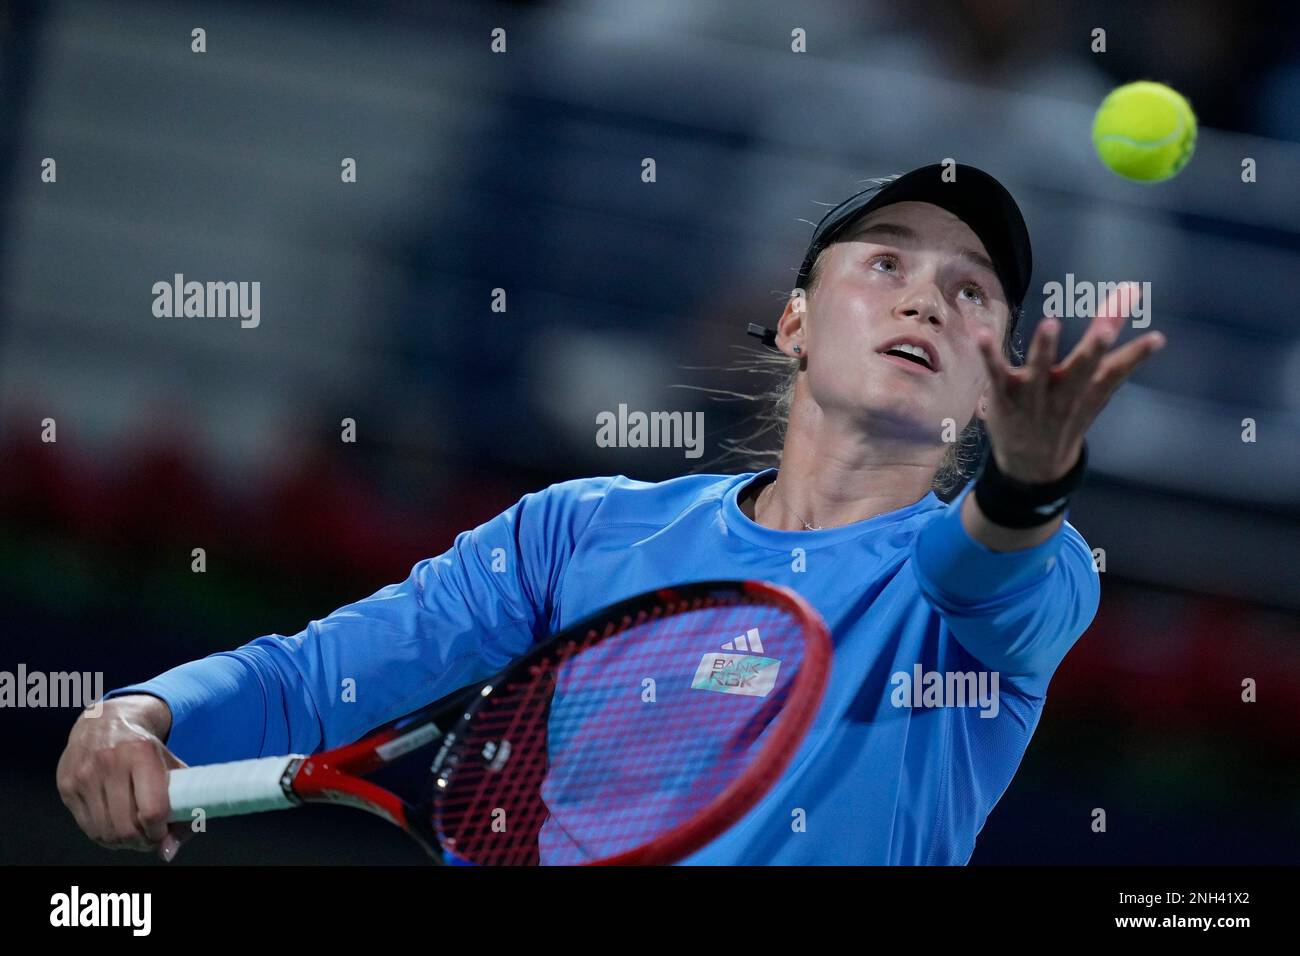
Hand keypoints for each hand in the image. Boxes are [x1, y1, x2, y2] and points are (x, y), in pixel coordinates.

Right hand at [56, 695, 194, 861]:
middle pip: (126, 827)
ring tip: (134, 834)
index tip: (164, 832)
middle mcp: (109, 762)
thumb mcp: (171, 766)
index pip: (152, 810)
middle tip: (150, 838)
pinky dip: (104, 836)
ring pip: (105, 832)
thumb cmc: (145, 748)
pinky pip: (87, 828)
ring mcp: (84, 774)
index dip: (160, 831)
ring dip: (123, 842)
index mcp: (141, 753)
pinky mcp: (67, 785)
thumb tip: (169, 851)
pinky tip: (115, 827)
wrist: (106, 721)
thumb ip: (182, 805)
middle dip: (142, 841)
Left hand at [974, 282, 1165, 483]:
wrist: (1033, 466)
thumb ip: (1122, 363)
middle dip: (1094, 349)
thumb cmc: (1069, 418)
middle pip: (1081, 370)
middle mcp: (1063, 393)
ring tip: (1051, 323)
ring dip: (1044, 349)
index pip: (1113, 367)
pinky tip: (983, 334)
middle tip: (1106, 329)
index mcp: (1088, 390)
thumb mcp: (1096, 393)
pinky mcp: (1003, 396)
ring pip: (1038, 372)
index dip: (1135, 352)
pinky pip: (995, 374)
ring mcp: (1032, 396)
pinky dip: (989, 355)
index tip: (1157, 337)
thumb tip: (1160, 338)